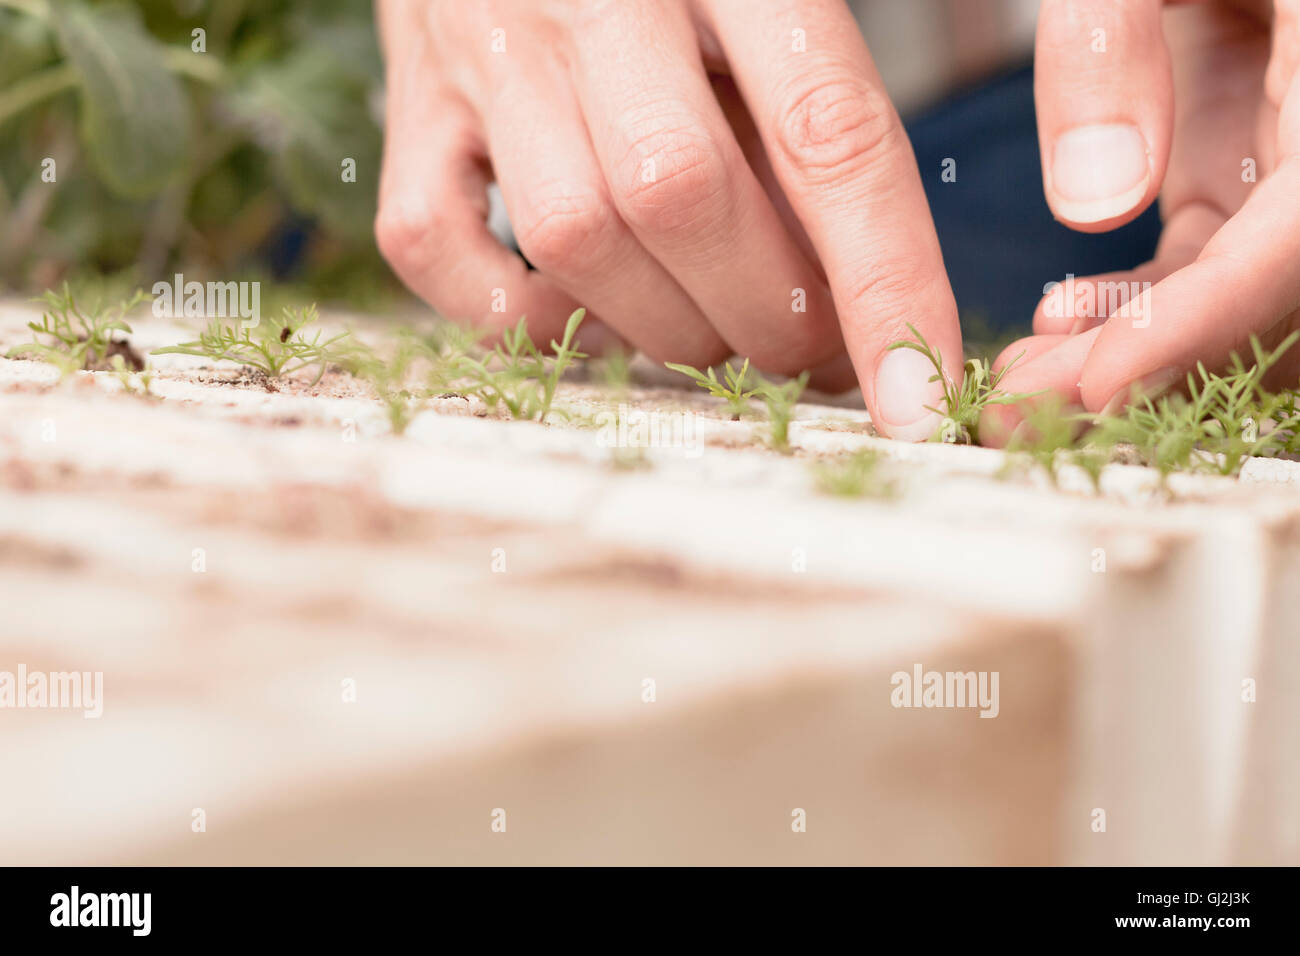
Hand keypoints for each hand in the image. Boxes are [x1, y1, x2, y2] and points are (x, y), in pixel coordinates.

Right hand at [373, 0, 963, 439]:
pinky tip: (584, 306)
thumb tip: (853, 304)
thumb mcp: (769, 0)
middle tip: (807, 348)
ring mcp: (482, 48)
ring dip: (662, 327)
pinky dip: (518, 315)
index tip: (916, 395)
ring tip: (710, 329)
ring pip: (574, 236)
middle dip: (767, 316)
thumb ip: (812, 121)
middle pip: (684, 198)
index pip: (828, 133)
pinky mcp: (409, 104)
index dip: (885, 280)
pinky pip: (437, 246)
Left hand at [984, 0, 1299, 443]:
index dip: (1200, 323)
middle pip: (1273, 292)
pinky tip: (1057, 321)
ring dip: (1129, 351)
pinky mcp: (1252, 155)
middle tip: (1015, 413)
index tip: (1097, 386)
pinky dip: (1137, 302)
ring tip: (1014, 388)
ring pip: (1241, 290)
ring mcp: (1298, 154)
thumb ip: (1114, 31)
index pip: (1298, 237)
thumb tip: (1096, 202)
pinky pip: (1212, 254)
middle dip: (1144, 366)